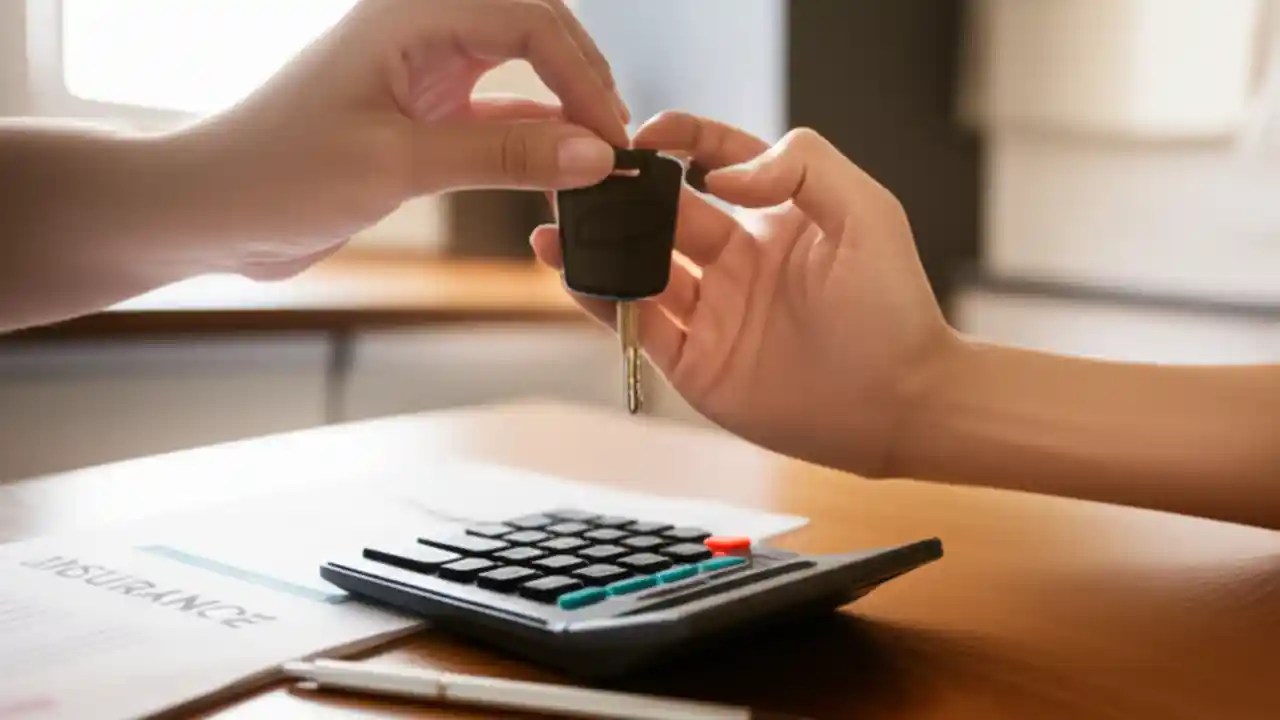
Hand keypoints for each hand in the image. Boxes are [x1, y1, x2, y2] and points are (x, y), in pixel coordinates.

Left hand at [171, 0, 627, 278]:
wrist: (206, 212)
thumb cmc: (277, 174)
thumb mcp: (398, 164)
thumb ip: (502, 155)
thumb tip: (595, 153)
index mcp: (408, 16)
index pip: (527, 20)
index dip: (581, 73)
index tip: (612, 135)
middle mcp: (419, 35)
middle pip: (533, 35)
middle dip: (583, 83)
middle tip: (616, 145)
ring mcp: (421, 77)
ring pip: (519, 77)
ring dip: (562, 114)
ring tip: (598, 161)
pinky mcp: (418, 120)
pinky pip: (494, 121)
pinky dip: (530, 145)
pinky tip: (559, 174)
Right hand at [531, 113, 959, 475]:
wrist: (899, 403)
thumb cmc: (893, 307)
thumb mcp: (865, 211)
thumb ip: (802, 165)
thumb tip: (722, 175)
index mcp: (773, 216)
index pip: (713, 160)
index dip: (678, 139)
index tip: (646, 134)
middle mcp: (735, 260)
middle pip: (661, 213)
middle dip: (621, 193)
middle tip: (583, 176)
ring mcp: (712, 311)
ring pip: (639, 268)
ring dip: (599, 244)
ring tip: (560, 222)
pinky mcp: (695, 362)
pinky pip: (636, 324)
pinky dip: (601, 300)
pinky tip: (576, 273)